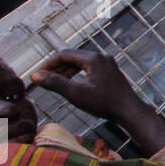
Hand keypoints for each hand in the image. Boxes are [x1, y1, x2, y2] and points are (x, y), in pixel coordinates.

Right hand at [30, 49, 146, 123]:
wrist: (129, 111)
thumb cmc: (104, 103)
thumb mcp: (75, 93)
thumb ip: (54, 83)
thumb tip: (35, 76)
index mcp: (93, 58)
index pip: (63, 54)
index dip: (48, 64)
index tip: (37, 75)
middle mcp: (101, 57)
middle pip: (72, 57)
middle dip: (56, 67)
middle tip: (42, 78)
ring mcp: (107, 63)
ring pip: (80, 63)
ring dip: (66, 71)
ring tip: (53, 82)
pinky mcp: (110, 71)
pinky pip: (89, 68)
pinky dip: (77, 74)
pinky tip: (70, 84)